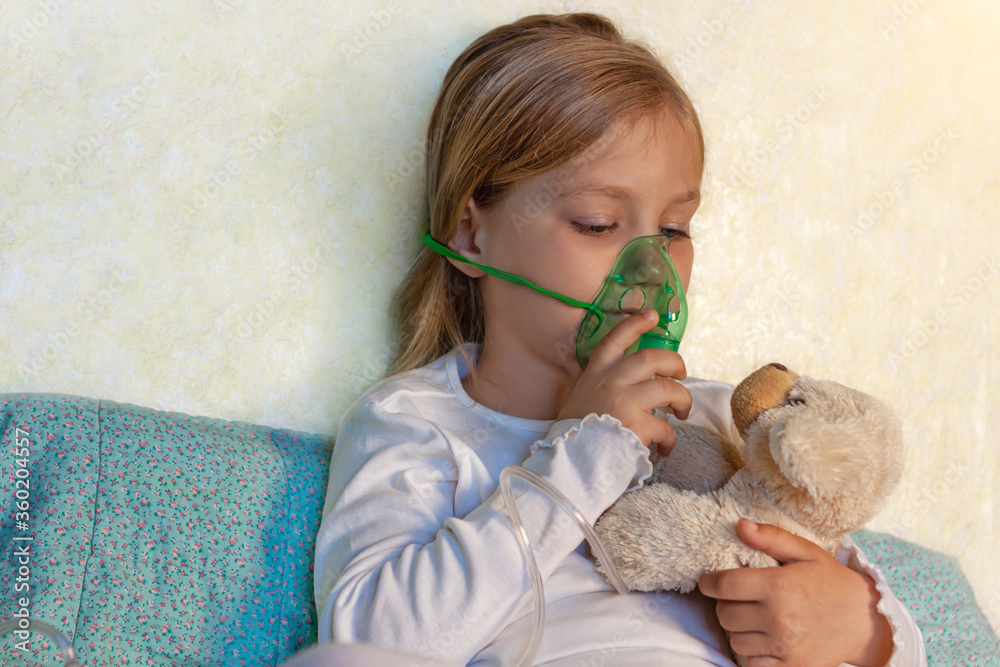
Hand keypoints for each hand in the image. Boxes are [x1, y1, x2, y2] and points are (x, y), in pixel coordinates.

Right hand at [556, 309, 691, 455]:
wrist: (569, 463)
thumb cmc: (571, 431)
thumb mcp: (570, 397)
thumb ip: (576, 377)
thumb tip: (570, 360)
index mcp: (595, 374)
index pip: (615, 340)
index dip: (635, 324)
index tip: (652, 315)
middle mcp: (611, 382)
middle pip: (652, 358)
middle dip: (674, 362)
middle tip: (682, 374)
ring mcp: (625, 402)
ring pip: (669, 389)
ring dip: (683, 400)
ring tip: (682, 413)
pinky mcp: (637, 426)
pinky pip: (666, 428)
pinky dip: (670, 440)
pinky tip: (664, 448)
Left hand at [697, 519, 893, 666]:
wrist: (866, 623)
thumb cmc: (833, 583)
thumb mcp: (805, 552)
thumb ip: (771, 537)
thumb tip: (741, 525)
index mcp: (779, 586)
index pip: (725, 585)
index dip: (709, 582)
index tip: (708, 581)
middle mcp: (779, 618)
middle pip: (725, 614)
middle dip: (725, 603)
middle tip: (738, 597)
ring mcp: (784, 647)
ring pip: (735, 639)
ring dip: (738, 628)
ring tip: (754, 617)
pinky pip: (751, 662)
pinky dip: (752, 651)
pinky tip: (764, 637)